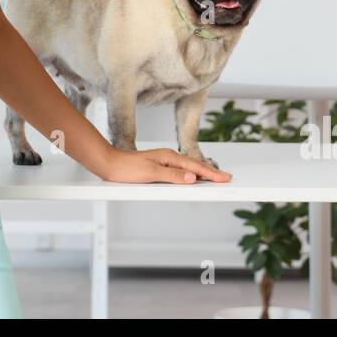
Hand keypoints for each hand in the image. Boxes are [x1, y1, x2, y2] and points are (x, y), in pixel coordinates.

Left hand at [98, 147, 231, 183]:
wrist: (109, 164)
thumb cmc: (126, 169)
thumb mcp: (151, 174)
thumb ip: (173, 176)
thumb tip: (192, 177)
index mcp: (169, 157)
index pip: (195, 167)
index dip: (211, 174)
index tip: (225, 178)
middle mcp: (168, 157)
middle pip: (195, 166)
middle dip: (211, 172)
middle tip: (227, 178)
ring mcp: (163, 161)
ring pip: (188, 167)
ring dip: (202, 172)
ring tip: (215, 177)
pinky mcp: (158, 166)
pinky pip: (180, 170)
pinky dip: (190, 173)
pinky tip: (191, 176)